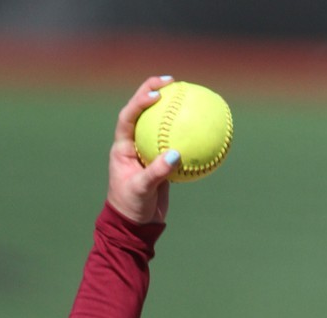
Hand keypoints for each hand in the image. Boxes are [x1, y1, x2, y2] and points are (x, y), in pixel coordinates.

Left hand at [106, 77, 177, 226]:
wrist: (136, 226)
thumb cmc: (131, 209)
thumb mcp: (142, 191)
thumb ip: (157, 172)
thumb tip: (177, 154)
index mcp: (122, 148)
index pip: (128, 116)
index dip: (139, 101)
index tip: (156, 94)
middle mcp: (133, 145)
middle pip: (143, 111)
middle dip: (154, 91)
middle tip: (172, 81)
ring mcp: (147, 151)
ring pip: (160, 123)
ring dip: (172, 107)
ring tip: (188, 93)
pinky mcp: (160, 160)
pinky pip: (175, 141)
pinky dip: (187, 134)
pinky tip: (203, 127)